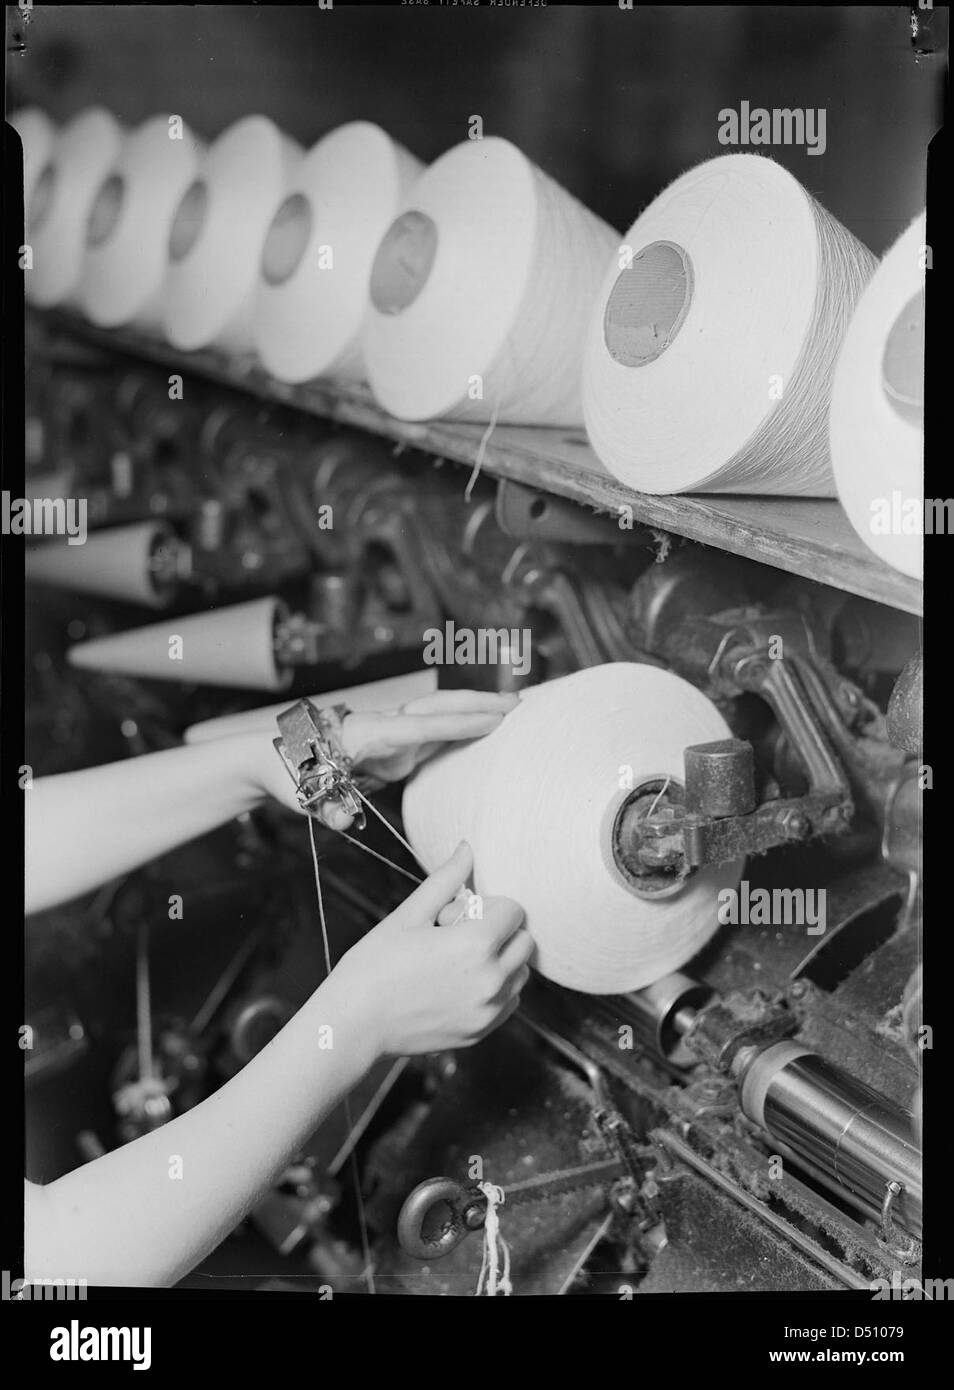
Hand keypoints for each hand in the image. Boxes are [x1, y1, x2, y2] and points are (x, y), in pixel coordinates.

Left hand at [249, 689, 517, 829]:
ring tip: (516, 712)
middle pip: (439, 708)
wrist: (269, 758)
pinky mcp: (393, 748)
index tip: (497, 721)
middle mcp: (385, 726)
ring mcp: (390, 735)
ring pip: (440, 717)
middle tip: (522, 704)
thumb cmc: (286, 772)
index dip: (460, 724)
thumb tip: (344, 819)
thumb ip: (328, 806)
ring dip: (476, 712)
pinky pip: (434, 734)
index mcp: (368, 732)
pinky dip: (462, 730)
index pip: (422, 727)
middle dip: (480, 705)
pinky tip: (486, 735)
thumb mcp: (303, 792)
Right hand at [328, 842, 531, 1056]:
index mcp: (476, 945)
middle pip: (524, 941)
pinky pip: (509, 1002)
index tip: (455, 916)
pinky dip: (495, 990)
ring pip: (520, 973)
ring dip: (500, 961)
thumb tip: (467, 847)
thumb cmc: (374, 965)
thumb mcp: (409, 915)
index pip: (514, 911)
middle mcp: (491, 980)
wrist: (353, 1024)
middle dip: (499, 932)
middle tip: (457, 937)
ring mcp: (488, 1011)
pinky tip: (458, 985)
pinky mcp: (482, 1032)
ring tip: (457, 963)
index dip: (486, 906)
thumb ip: (446, 879)